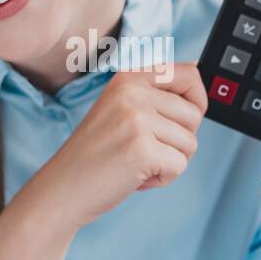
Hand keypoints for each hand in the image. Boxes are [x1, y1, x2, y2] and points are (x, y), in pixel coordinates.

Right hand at [36, 62, 207, 229]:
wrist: (62, 188)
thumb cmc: (95, 154)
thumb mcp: (120, 109)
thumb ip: (154, 93)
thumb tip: (197, 71)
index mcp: (128, 78)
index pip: (191, 74)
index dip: (198, 100)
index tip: (185, 120)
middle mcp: (132, 92)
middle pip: (194, 115)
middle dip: (179, 141)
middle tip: (146, 150)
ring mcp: (136, 119)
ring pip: (190, 143)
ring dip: (169, 161)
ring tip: (137, 163)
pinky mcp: (142, 148)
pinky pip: (180, 165)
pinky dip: (163, 178)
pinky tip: (136, 177)